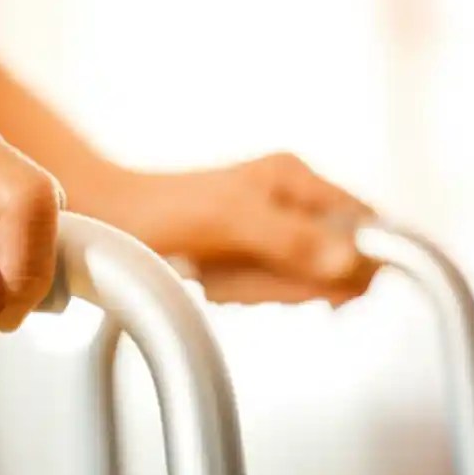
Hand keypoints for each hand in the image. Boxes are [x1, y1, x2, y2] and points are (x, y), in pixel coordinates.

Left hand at [111, 153, 377, 305]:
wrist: (107, 223)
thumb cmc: (163, 211)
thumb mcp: (233, 221)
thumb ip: (292, 240)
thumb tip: (351, 262)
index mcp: (296, 179)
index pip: (366, 223)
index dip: (362, 261)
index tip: (335, 289)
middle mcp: (290, 203)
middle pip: (335, 262)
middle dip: (294, 281)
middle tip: (245, 274)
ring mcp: (270, 233)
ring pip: (300, 283)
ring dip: (263, 290)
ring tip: (221, 275)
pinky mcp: (248, 260)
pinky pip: (268, 291)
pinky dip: (244, 295)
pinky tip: (215, 283)